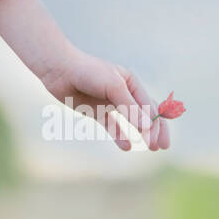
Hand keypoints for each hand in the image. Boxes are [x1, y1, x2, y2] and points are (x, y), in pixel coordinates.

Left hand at [37, 47, 171, 151]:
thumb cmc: (88, 72)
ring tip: (151, 148)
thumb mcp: (113, 86)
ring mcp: (109, 102)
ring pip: (131, 121)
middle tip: (160, 147)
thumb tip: (148, 126)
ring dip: (141, 134)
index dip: (155, 123)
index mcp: (131, 82)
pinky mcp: (96, 111)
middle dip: (154, 130)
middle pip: (145, 113)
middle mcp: (123, 92)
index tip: (154, 140)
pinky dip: (120, 136)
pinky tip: (126, 147)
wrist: (59, 70)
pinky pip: (112, 126)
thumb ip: (130, 107)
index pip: (150, 105)